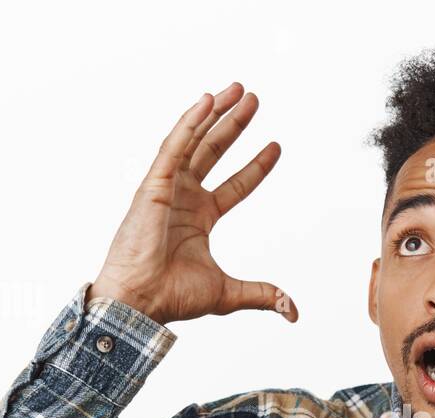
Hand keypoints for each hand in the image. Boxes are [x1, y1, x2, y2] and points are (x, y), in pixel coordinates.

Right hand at [89, 83, 297, 325]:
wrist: (141, 302)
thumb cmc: (172, 297)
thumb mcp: (228, 293)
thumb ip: (262, 294)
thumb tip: (292, 310)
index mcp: (199, 217)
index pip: (235, 184)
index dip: (256, 166)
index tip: (276, 146)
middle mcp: (184, 198)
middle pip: (213, 151)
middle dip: (234, 125)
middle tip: (253, 99)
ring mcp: (168, 189)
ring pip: (194, 140)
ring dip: (215, 113)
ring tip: (237, 90)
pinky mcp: (153, 185)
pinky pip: (173, 146)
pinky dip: (189, 122)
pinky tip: (208, 101)